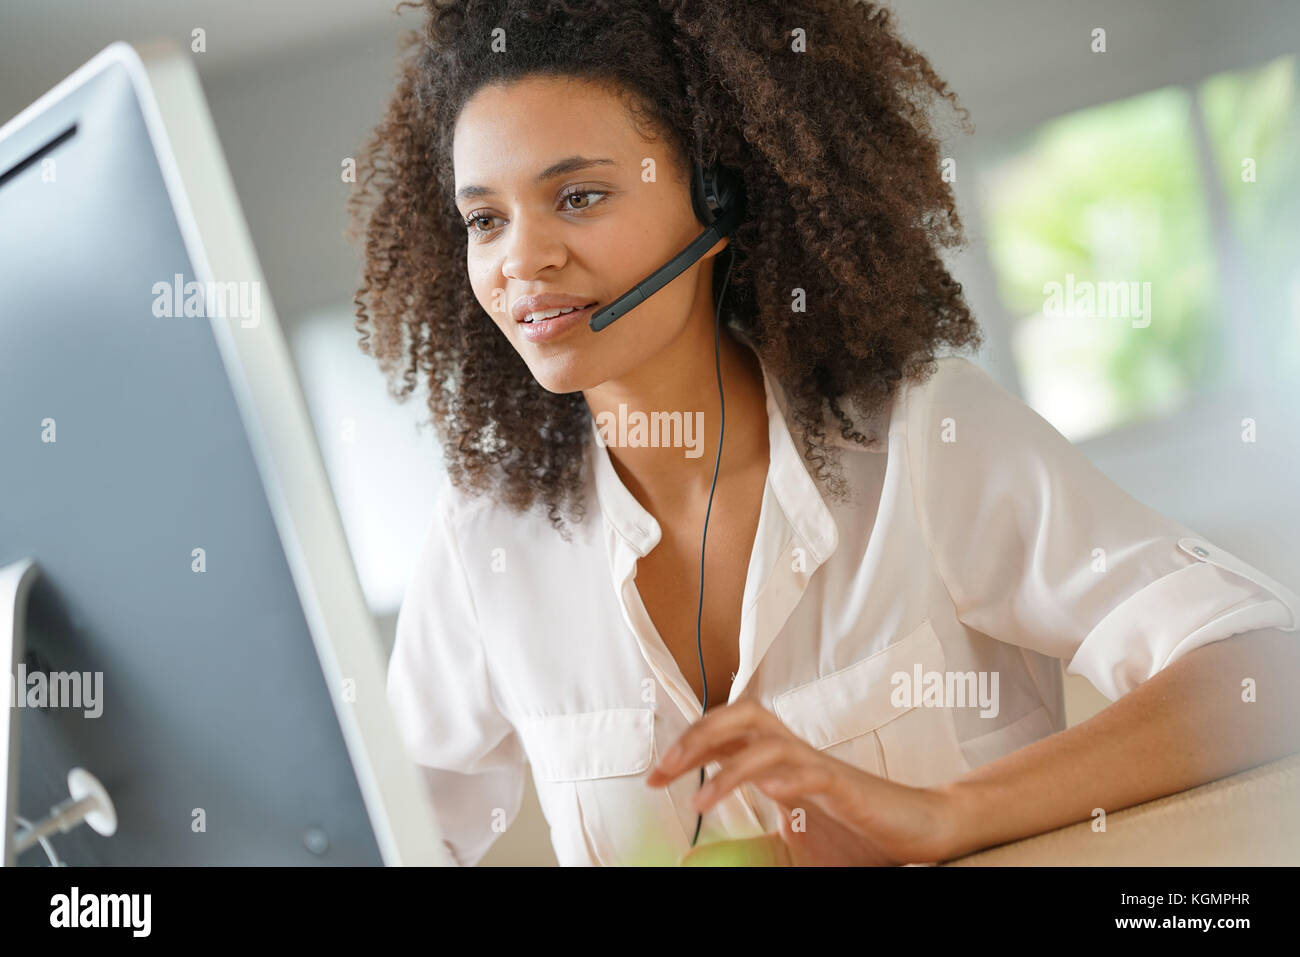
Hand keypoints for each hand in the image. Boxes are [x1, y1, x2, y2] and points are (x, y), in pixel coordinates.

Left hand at [644, 698, 957, 865]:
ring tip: (696, 797)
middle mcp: (795, 754)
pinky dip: (780, 779)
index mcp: (779, 762)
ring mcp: (819, 765)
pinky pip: (809, 770)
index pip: (726, 735)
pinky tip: (765, 796)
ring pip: (766, 738)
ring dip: (725, 764)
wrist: (917, 832)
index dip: (687, 747)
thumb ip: (758, 836)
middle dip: (697, 736)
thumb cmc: (857, 835)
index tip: (654, 777)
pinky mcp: (844, 785)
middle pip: (740, 717)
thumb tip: (708, 853)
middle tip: (663, 769)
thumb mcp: (794, 838)